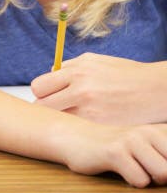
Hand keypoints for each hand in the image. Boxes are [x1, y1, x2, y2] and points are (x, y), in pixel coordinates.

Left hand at [31, 53, 166, 124]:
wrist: (158, 90)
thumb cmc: (126, 74)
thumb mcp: (95, 61)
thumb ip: (69, 67)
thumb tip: (49, 74)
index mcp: (77, 72)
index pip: (38, 87)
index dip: (41, 92)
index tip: (49, 95)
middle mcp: (81, 91)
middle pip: (42, 106)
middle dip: (46, 107)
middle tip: (56, 109)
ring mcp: (92, 111)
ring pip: (58, 121)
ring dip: (62, 120)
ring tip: (72, 118)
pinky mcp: (102, 127)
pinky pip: (78, 131)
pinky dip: (78, 130)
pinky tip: (86, 126)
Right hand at [63, 122, 166, 187]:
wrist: (72, 137)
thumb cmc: (109, 147)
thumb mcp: (140, 148)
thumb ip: (160, 157)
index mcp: (155, 131)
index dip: (165, 167)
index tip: (152, 166)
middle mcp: (146, 132)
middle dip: (161, 176)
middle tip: (142, 170)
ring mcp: (130, 140)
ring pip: (162, 173)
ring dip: (148, 179)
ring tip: (132, 169)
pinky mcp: (114, 152)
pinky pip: (139, 179)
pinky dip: (131, 181)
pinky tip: (117, 170)